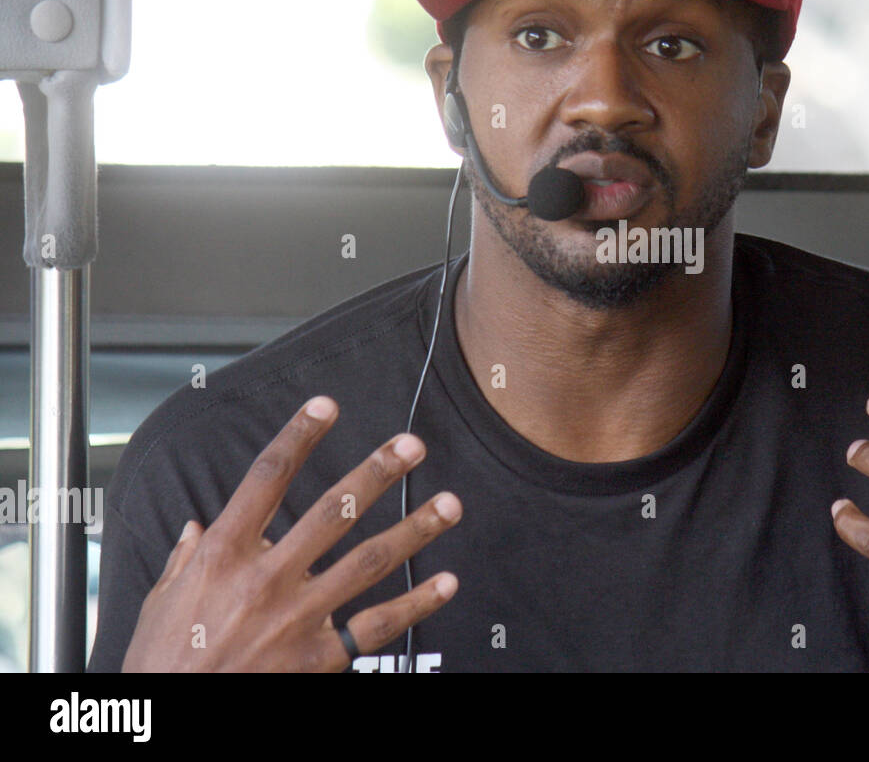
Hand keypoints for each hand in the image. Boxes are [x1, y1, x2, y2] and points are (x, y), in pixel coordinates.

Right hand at [121, 396, 460, 671]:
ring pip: (369, 562)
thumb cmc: (163, 663)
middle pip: (334, 511)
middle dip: (378, 474)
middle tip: (413, 446)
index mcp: (222, 554)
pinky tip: (446, 582)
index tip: (327, 405)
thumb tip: (195, 528)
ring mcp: (297, 618)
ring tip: (450, 505)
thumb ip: (184, 560)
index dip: (298, 436)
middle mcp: (265, 579)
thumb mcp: (160, 601)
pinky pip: (377, 626)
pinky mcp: (317, 659)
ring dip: (414, 530)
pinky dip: (417, 603)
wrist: (170, 720)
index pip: (266, 478)